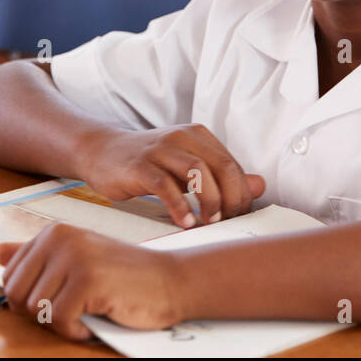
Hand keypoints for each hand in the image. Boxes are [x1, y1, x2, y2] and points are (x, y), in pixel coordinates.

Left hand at [0, 224, 185, 339]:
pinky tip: (96, 319)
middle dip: (42, 314)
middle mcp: (60, 238)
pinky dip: (76, 331)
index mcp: (53, 232)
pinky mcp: (88, 280)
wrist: (170, 280)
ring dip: (62, 323)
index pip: (10, 277)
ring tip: (88, 312)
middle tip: (74, 310)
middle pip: (17, 295)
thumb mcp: (77, 259)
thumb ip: (36, 256)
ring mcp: (73, 257)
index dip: (31, 301)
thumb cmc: (124, 275)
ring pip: (37, 309)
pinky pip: (59, 321)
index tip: (61, 299)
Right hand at [80, 123, 265, 227]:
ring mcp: (160, 150)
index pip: (232, 165)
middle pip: (220, 167)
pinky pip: (165, 185)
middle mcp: (182, 137)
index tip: (239, 217)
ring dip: (210, 202)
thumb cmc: (148, 163)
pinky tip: (185, 222)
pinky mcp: (140, 166)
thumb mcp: (188, 166)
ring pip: (198, 173)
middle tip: (228, 223)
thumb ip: (222, 175)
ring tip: (209, 223)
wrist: (101, 152)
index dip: (241, 194)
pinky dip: (180, 206)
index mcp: (198, 136)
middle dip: (231, 199)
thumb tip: (259, 185)